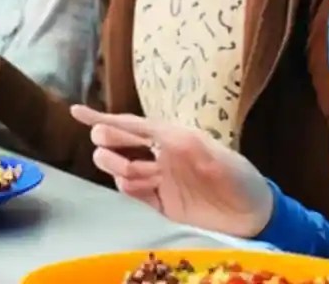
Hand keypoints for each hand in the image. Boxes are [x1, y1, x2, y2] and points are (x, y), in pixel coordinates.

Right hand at [69, 106, 273, 237]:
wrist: (253, 216)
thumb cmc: (239, 179)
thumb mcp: (219, 159)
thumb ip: (189, 147)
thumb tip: (161, 135)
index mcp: (172, 137)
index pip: (131, 124)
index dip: (103, 118)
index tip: (76, 112)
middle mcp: (160, 155)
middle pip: (118, 143)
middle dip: (110, 142)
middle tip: (113, 148)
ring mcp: (158, 178)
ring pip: (120, 167)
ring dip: (118, 167)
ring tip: (137, 173)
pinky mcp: (159, 202)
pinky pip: (131, 192)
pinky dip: (129, 188)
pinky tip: (139, 188)